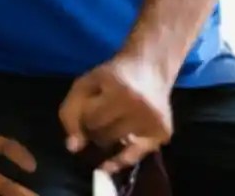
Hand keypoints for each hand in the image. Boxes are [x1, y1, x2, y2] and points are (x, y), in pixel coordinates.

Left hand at [58, 55, 173, 173]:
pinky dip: (121, 159)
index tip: (85, 110)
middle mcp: (142, 108)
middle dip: (94, 131)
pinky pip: (136, 155)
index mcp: (121, 91)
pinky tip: (108, 166)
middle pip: (104, 135)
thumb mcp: (85, 84)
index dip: (82, 117)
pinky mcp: (164, 133)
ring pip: (118, 146)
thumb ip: (71, 112)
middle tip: (97, 120)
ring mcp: (155, 122)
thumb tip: (73, 147)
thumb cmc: (112, 76)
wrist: (150, 68)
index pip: (90, 119)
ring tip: (109, 126)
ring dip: (107, 141)